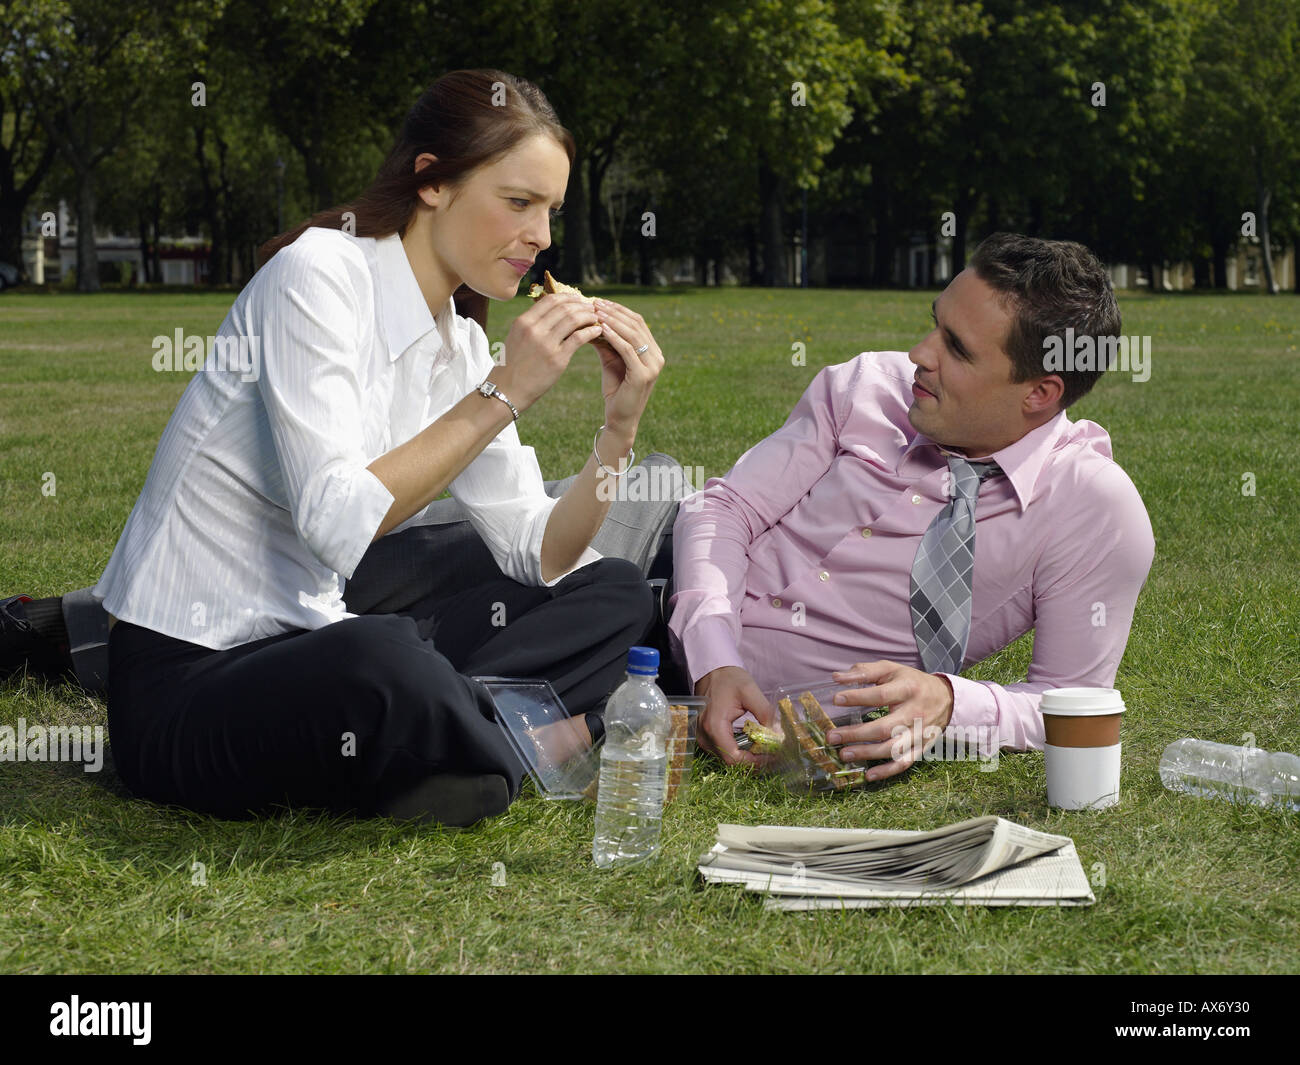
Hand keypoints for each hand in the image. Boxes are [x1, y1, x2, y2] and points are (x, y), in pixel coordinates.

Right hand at [494, 294, 602, 409]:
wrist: (507, 390)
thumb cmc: (513, 365)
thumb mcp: (517, 337)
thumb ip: (533, 324)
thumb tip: (554, 312)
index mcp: (523, 322)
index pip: (550, 300)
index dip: (567, 297)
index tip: (577, 299)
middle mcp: (534, 329)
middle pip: (564, 307)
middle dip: (581, 305)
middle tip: (591, 308)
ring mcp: (546, 344)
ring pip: (573, 319)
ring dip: (588, 316)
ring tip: (595, 318)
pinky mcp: (557, 359)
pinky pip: (579, 338)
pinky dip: (591, 331)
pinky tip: (597, 331)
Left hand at [590, 299, 662, 437]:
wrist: (620, 418)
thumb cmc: (615, 390)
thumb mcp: (611, 360)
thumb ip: (606, 341)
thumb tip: (592, 318)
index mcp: (653, 352)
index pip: (638, 322)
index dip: (619, 310)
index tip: (600, 301)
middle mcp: (657, 357)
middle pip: (637, 325)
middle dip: (615, 312)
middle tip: (596, 303)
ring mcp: (653, 367)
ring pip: (633, 335)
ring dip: (613, 321)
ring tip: (596, 312)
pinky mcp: (643, 375)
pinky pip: (628, 350)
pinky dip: (614, 337)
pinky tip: (601, 329)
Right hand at [694, 665, 773, 766]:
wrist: (712, 670)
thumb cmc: (729, 679)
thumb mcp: (750, 691)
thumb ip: (765, 713)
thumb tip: (779, 734)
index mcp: (714, 726)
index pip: (734, 757)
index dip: (754, 762)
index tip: (771, 756)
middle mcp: (705, 735)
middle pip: (730, 760)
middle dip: (753, 760)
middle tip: (772, 754)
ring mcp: (702, 736)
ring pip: (726, 757)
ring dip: (746, 757)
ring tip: (764, 749)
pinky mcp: (705, 735)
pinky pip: (722, 750)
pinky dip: (738, 750)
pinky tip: (752, 744)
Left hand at [823, 660, 955, 780]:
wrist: (946, 698)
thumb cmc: (911, 682)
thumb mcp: (891, 669)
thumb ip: (865, 671)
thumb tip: (836, 677)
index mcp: (907, 689)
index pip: (880, 695)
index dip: (858, 697)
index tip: (836, 700)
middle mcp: (915, 713)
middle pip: (884, 727)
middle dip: (856, 734)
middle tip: (832, 736)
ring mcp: (919, 733)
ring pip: (893, 748)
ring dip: (867, 754)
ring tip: (843, 754)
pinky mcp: (922, 747)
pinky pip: (904, 763)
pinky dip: (887, 771)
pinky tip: (868, 775)